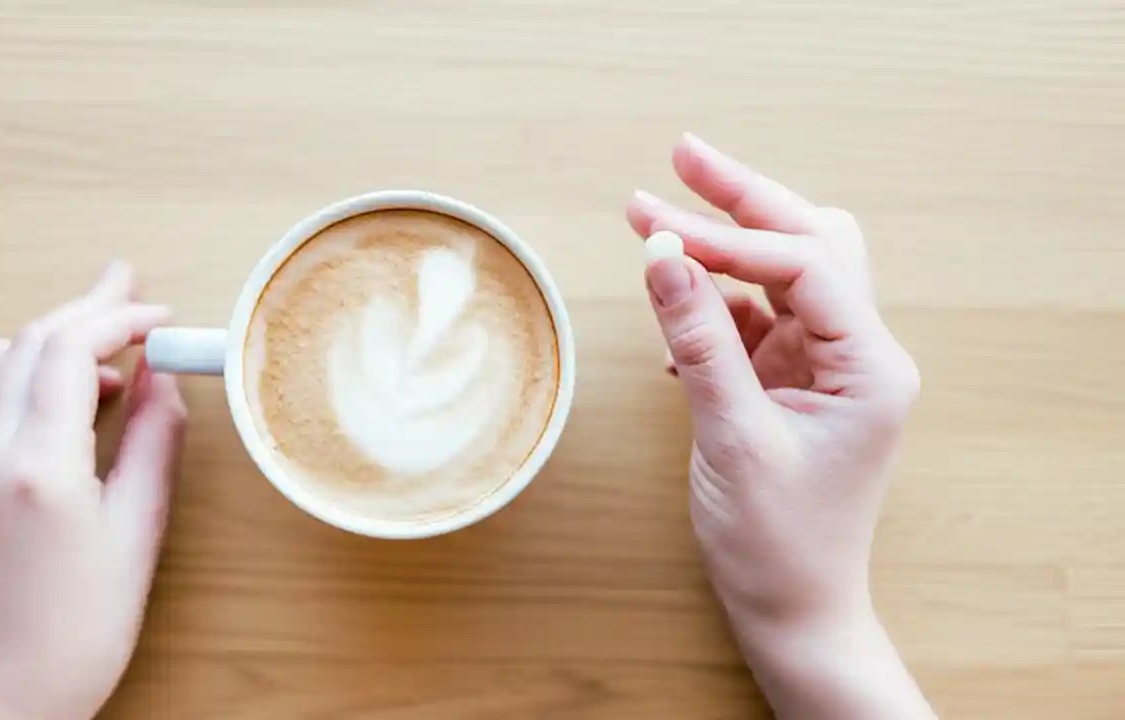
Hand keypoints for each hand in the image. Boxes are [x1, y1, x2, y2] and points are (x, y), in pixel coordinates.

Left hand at [0, 263, 186, 719]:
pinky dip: (7, 367)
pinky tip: (46, 387)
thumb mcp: (138, 535)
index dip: (121, 318)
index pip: (70, 349)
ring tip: (97, 351)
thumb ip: (153, 444)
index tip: (160, 318)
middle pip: (28, 339)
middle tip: (132, 288)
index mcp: (38, 466)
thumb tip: (163, 381)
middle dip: (88, 306)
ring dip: (43, 335)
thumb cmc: (74, 634)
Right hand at [628, 134, 932, 717]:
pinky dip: (714, 301)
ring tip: (655, 214)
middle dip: (742, 200)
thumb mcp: (731, 435)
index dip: (727, 238)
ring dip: (724, 242)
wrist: (792, 609)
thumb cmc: (777, 542)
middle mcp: (858, 353)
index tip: (655, 227)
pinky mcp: (793, 380)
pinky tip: (672, 305)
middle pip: (807, 242)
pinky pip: (755, 317)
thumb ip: (699, 338)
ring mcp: (826, 364)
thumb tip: (660, 252)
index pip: (803, 266)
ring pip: (782, 272)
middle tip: (680, 157)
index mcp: (869, 366)